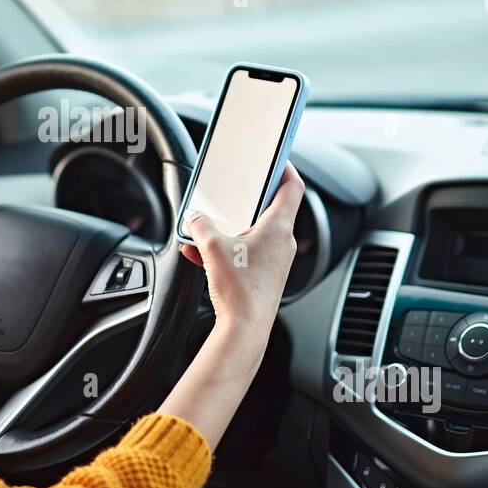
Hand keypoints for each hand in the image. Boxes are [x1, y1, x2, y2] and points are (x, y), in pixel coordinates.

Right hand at [178, 164, 304, 337]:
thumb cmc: (239, 289)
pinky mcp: (265, 277)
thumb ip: (201, 225)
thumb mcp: (212, 246)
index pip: (292, 186)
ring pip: (254, 233)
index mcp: (278, 227)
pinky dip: (228, 249)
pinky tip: (203, 254)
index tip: (276, 157)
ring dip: (231, 228)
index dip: (284, 167)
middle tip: (234, 192)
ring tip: (207, 230)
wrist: (244, 329)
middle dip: (247, 201)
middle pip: (270, 209)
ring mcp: (275, 261)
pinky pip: (246, 253)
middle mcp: (282, 242)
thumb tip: (195, 219)